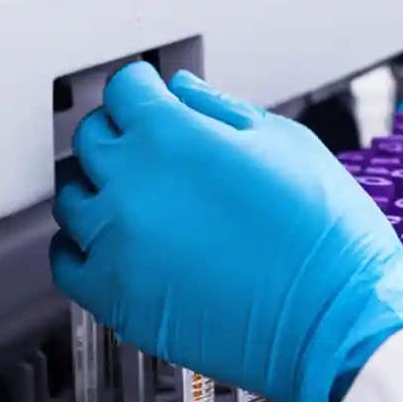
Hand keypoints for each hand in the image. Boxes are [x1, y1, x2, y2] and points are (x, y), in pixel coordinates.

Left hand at [51, 63, 402, 400]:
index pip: (124, 89)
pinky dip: (82, 245)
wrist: (335, 317)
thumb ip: (220, 109)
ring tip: (133, 193)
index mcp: (173, 136)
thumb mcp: (286, 142)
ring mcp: (116, 243)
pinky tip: (109, 240)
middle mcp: (131, 185)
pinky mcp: (114, 297)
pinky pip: (67, 261)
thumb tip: (183, 92)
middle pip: (92, 137)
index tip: (149, 93)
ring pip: (72, 198)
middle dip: (119, 130)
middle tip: (150, 142)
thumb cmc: (324, 233)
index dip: (141, 86)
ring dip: (98, 186)